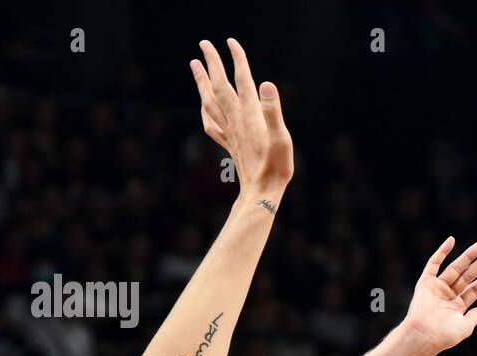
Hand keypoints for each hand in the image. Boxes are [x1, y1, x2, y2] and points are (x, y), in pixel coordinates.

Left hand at [191, 38, 293, 199]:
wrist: (262, 193)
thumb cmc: (276, 168)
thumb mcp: (281, 138)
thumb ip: (273, 111)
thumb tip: (265, 83)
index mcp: (250, 115)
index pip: (242, 80)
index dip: (237, 60)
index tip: (231, 42)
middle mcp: (236, 120)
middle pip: (220, 86)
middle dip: (211, 63)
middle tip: (204, 44)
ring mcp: (230, 132)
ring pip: (209, 101)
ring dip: (201, 82)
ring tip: (195, 66)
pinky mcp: (229, 144)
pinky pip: (210, 123)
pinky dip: (204, 110)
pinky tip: (203, 106)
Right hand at [400, 237, 476, 353]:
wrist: (424, 335)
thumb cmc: (444, 336)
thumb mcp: (465, 327)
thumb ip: (475, 316)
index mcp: (458, 307)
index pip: (475, 289)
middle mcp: (448, 296)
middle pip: (468, 276)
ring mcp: (437, 288)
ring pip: (455, 268)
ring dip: (467, 256)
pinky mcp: (425, 283)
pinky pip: (433, 264)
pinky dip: (441, 252)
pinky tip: (452, 240)